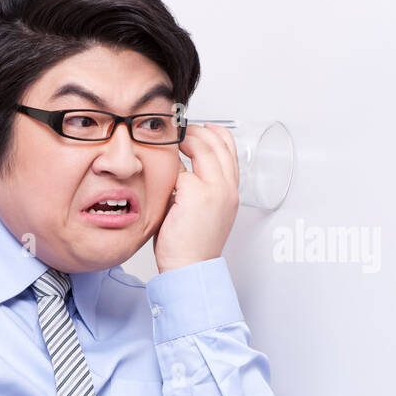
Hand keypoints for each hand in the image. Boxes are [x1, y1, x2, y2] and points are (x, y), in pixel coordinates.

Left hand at [152, 123, 239, 272]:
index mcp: (230, 192)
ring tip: (175, 140)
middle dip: (199, 132)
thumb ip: (196, 188)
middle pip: (218, 144)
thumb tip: (179, 169)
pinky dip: (172, 169)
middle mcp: (227, 189)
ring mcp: (214, 190)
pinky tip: (164, 170)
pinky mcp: (196, 195)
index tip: (203, 128)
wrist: (190, 267)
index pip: (230, 151)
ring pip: (203, 150)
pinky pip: (182, 171)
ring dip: (187, 141)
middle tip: (183, 130)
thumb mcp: (201, 211)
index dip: (216, 134)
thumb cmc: (191, 244)